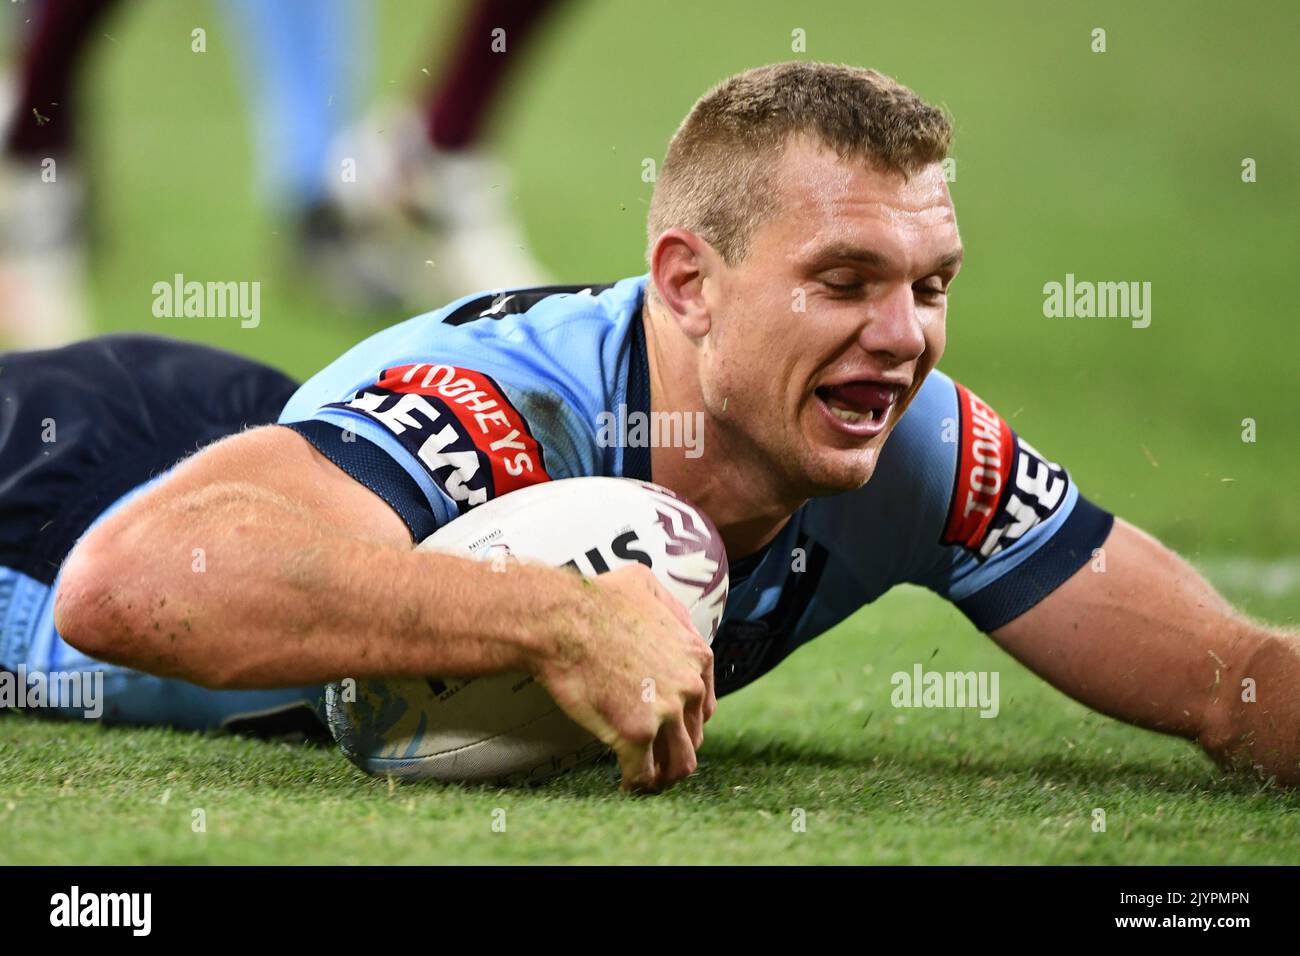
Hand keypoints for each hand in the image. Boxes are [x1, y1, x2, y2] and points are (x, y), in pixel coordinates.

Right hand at [530, 564, 715, 792]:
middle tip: (655, 759)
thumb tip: (674, 619)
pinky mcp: (636, 734)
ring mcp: (665, 712)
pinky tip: (625, 783)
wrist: (563, 620)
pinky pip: (642, 774)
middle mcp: (689, 686)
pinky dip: (636, 783)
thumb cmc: (596, 599)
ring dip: (664, 775)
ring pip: (679, 763)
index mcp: (696, 656)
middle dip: (674, 750)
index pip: (705, 705)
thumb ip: (668, 606)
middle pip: (694, 736)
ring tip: (646, 779)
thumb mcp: (645, 585)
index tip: (670, 729)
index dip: (687, 721)